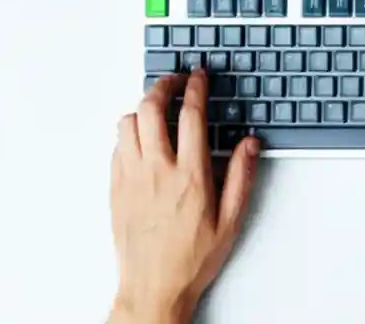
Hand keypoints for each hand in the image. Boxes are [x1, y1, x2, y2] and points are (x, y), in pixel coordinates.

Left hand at [109, 70, 260, 323]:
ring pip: (127, 123)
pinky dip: (128, 133)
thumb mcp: (230, 220)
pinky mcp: (116, 188)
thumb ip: (241, 177)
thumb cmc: (191, 258)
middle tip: (175, 81)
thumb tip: (249, 144)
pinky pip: (116, 146)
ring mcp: (131, 178)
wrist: (154, 287)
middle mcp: (157, 171)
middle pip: (152, 108)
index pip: (191, 115)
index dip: (196, 88)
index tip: (199, 77)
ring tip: (156, 106)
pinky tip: (141, 138)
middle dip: (164, 85)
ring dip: (142, 107)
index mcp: (190, 176)